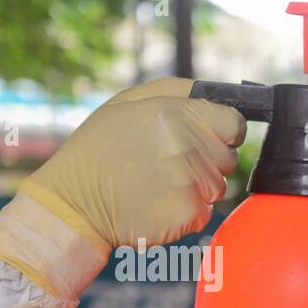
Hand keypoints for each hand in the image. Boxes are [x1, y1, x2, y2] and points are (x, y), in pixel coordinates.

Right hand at [0, 78, 245, 297]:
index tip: (211, 137)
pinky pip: (206, 211)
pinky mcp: (190, 214)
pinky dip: (189, 211)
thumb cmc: (99, 149)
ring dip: (198, 186)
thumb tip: (217, 97)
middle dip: (208, 160)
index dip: (225, 131)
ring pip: (218, 185)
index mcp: (174, 114)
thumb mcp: (127, 103)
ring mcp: (190, 182)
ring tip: (160, 182)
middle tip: (170, 162)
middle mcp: (186, 146)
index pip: (234, 123)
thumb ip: (178, 93)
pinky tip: (158, 202)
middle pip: (228, 156)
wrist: (73, 203)